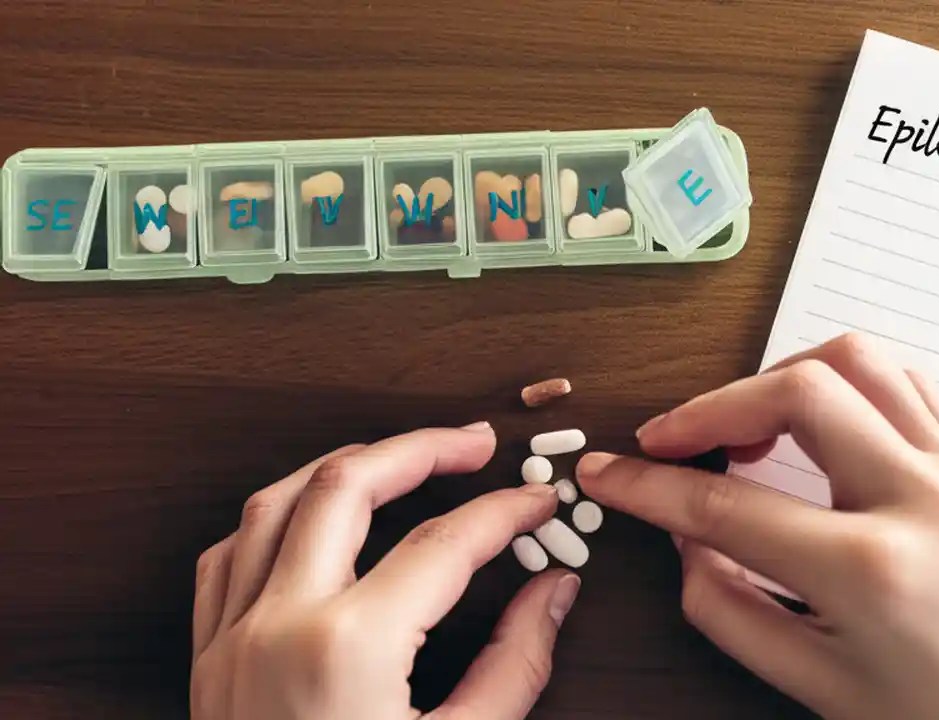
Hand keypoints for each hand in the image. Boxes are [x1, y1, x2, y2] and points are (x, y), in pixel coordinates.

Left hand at [191, 424, 579, 719]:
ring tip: (399, 461)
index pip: (445, 542)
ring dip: (343, 467)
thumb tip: (551, 591)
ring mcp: (231, 639)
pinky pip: (228, 556)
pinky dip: (277, 517)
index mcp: (347, 649)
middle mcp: (278, 625)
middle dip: (420, 449)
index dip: (504, 511)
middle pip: (349, 483)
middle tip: (475, 444)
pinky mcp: (207, 660)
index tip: (539, 503)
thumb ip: (516, 666)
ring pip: (275, 502)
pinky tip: (315, 520)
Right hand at [575, 333, 938, 719]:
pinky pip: (908, 384)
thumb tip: (685, 543)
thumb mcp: (815, 686)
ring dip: (784, 378)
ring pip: (858, 361)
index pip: (728, 504)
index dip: (650, 486)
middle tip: (674, 441)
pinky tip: (822, 424)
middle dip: (713, 407)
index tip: (609, 474)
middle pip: (797, 391)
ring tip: (750, 427)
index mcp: (871, 570)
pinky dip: (848, 385)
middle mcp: (921, 500)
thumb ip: (729, 609)